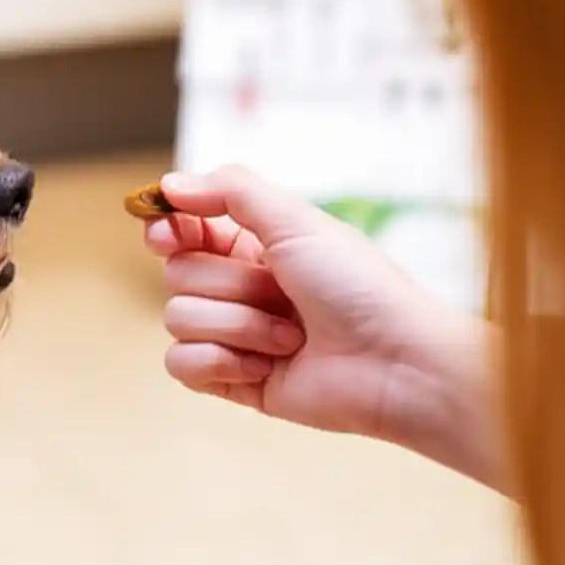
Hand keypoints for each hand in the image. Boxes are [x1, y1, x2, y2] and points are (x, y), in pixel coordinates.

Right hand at [149, 167, 500, 489]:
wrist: (396, 364)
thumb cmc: (358, 287)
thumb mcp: (297, 221)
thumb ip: (230, 191)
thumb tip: (168, 185)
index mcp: (252, 244)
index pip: (181, 229)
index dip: (167, 229)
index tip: (168, 233)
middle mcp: (238, 287)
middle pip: (176, 274)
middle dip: (229, 284)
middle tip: (280, 293)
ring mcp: (233, 335)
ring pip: (178, 319)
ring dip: (238, 326)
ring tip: (290, 337)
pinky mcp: (232, 379)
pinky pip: (181, 365)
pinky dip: (218, 362)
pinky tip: (261, 367)